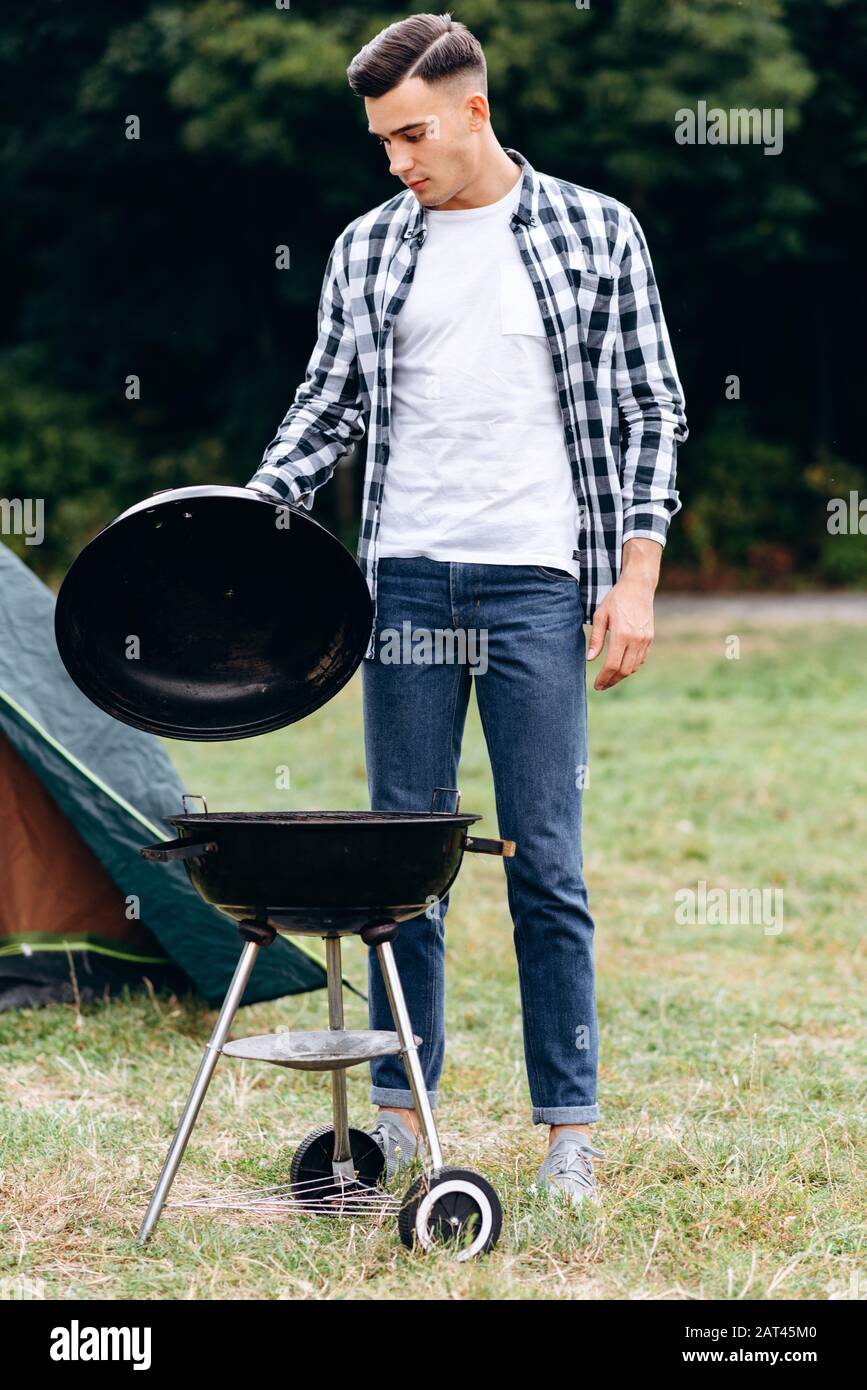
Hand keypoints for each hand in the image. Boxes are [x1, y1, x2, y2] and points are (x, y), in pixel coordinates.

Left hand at [586, 574, 654, 690]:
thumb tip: (590, 659)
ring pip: (634, 667)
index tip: (597, 685)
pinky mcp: (650, 638)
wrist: (638, 587)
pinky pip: (641, 659)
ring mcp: (645, 640)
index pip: (612, 665)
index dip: (604, 678)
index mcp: (622, 634)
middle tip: (602, 686)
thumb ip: (596, 639)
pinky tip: (621, 666)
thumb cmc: (615, 600)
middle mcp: (636, 639)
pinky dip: (631, 666)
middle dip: (612, 681)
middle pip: (624, 670)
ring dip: (621, 675)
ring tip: (610, 678)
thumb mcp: (600, 616)